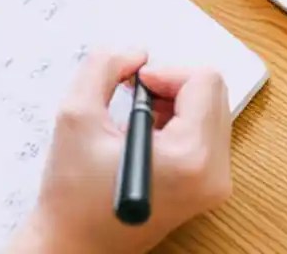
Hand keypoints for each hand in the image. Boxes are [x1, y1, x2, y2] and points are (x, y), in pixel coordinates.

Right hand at [9, 51, 233, 253]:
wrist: (74, 246)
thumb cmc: (73, 197)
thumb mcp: (76, 116)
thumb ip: (104, 67)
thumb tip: (135, 52)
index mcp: (190, 158)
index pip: (204, 80)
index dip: (165, 71)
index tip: (135, 82)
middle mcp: (213, 174)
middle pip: (213, 91)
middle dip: (171, 84)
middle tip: (133, 95)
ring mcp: (214, 183)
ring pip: (210, 108)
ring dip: (173, 102)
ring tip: (134, 120)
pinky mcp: (207, 186)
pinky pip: (205, 131)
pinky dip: (177, 121)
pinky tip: (144, 135)